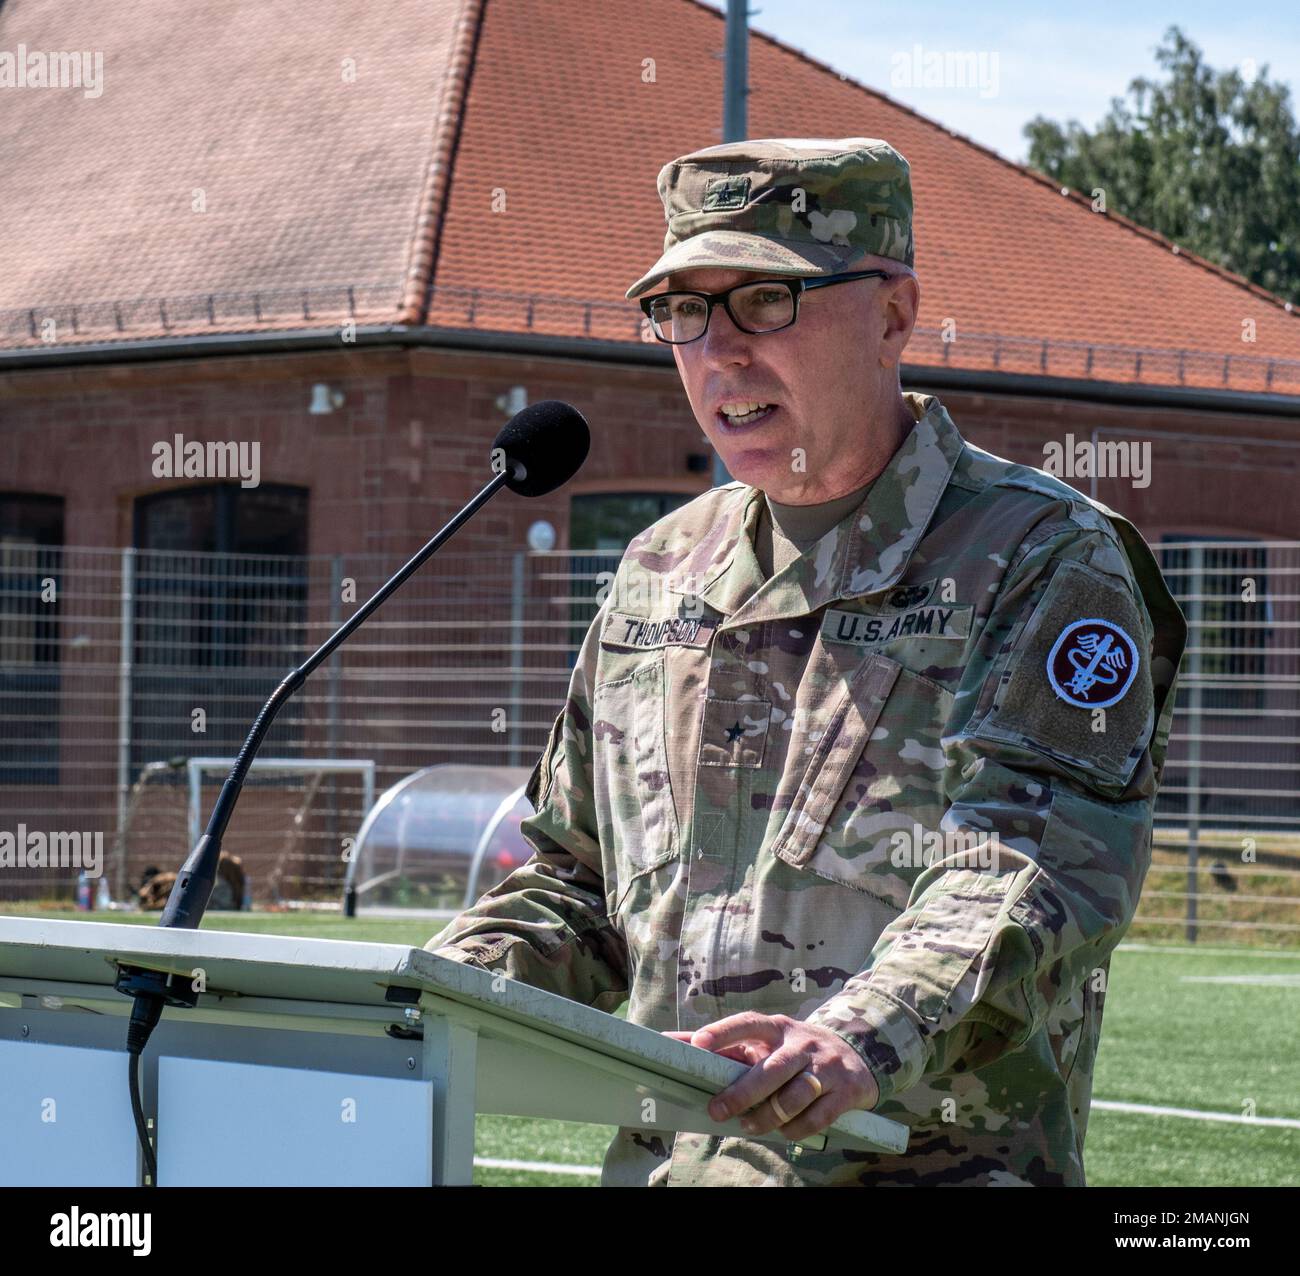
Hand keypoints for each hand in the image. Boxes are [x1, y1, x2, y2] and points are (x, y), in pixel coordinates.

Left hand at [661, 1012, 879, 1140]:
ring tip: (749, 1126)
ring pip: (794, 1096)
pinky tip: (784, 1132)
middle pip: (771, 1069)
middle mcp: (803, 1043)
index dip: (723, 1032)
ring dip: (768, 1116)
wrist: (859, 1055)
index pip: (748, 1023)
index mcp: (779, 1027)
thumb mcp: (768, 1041)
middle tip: (716, 1110)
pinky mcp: (845, 1091)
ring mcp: (826, 1067)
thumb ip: (725, 1045)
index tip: (698, 1044)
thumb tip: (671, 1042)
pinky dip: (796, 1129)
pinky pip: (817, 1117)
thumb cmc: (796, 1050)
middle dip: (742, 1093)